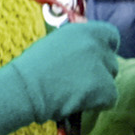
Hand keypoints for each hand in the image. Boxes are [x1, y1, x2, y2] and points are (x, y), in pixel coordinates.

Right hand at [0, 17, 127, 134]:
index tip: (96, 58)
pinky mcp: (106, 90)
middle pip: (111, 61)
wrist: (24, 89)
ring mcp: (104, 67)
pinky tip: (75, 101)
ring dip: (96, 88)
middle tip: (76, 80)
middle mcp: (97, 46)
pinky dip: (96, 104)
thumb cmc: (32, 69)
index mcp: (84, 31)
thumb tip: (88, 53)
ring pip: (109, 81)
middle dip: (99, 71)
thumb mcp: (55, 44)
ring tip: (70, 91)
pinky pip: (109, 99)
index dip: (104, 48)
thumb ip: (76, 45)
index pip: (111, 35)